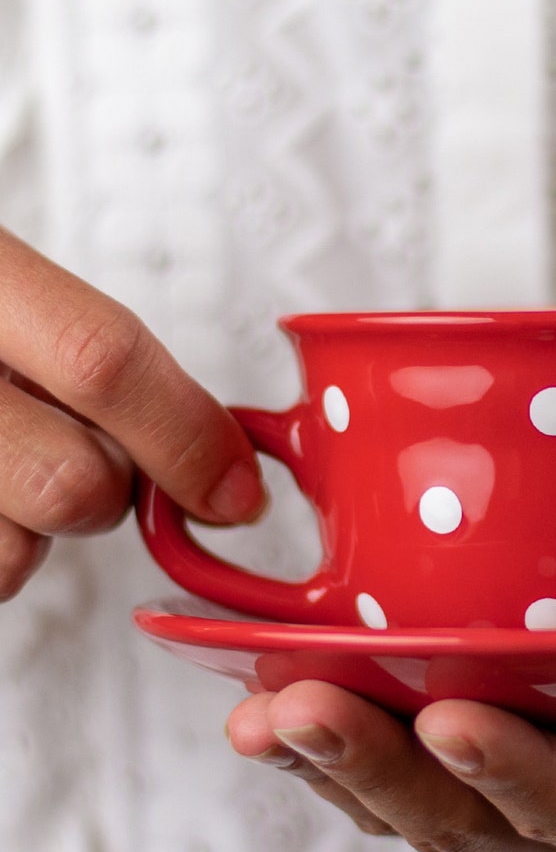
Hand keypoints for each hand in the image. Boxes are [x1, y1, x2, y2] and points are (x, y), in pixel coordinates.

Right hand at [0, 227, 265, 598]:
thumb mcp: (4, 294)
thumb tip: (220, 461)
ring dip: (30, 535)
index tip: (235, 490)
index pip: (106, 358)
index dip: (187, 434)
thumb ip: (97, 363)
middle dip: (104, 496)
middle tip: (80, 465)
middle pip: (72, 482)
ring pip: (9, 557)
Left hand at [226, 663, 555, 851]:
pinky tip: (278, 701)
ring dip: (337, 761)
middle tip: (301, 714)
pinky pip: (410, 765)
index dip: (518, 777)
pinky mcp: (501, 753)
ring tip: (262, 715)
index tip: (453, 720)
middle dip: (383, 770)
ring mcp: (531, 792)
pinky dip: (343, 740)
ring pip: (421, 801)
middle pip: (471, 820)